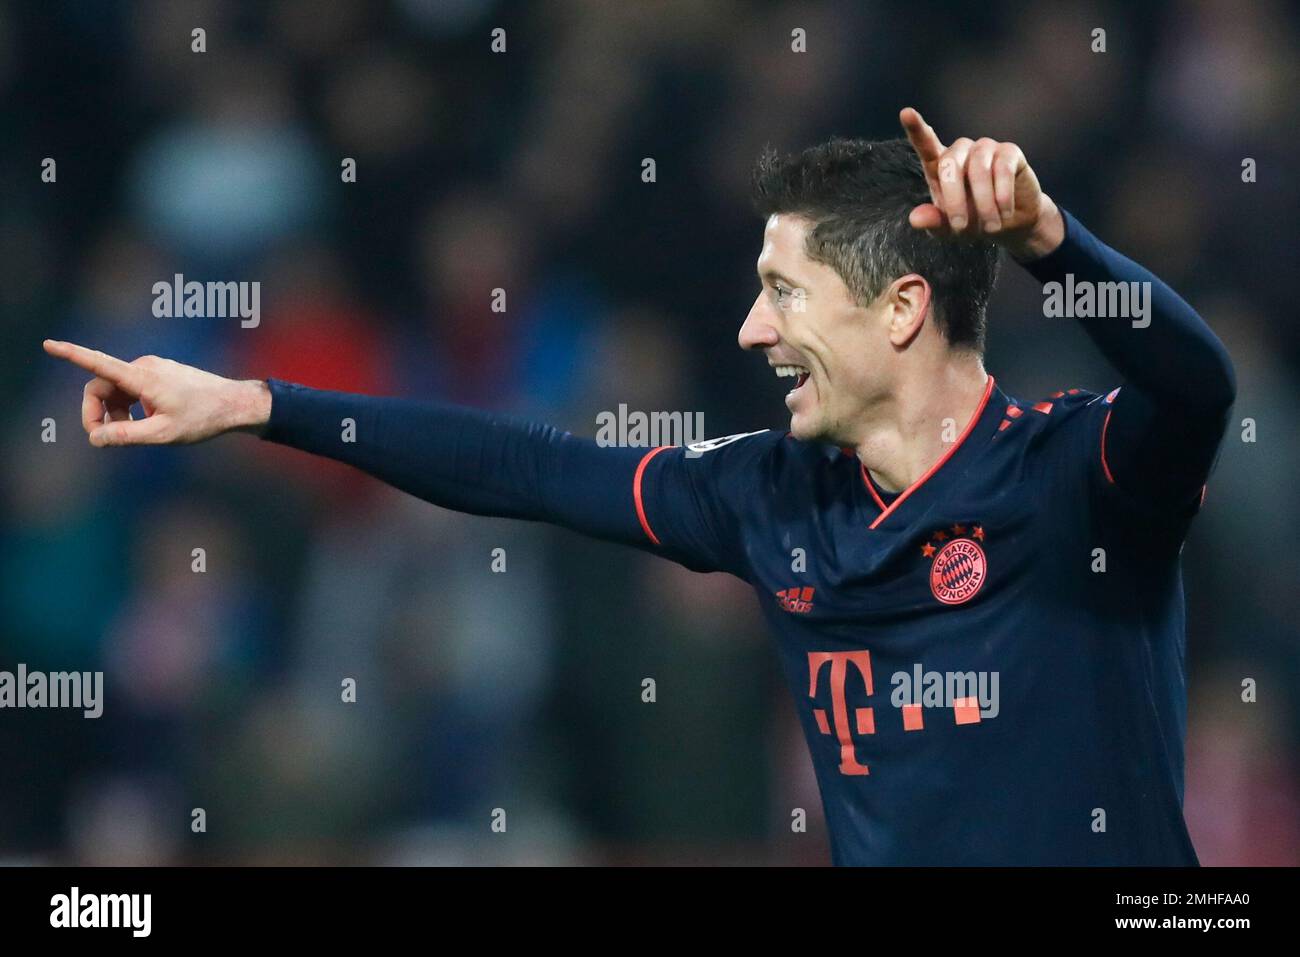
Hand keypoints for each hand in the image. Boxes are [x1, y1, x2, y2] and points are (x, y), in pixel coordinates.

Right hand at [42, 339, 270, 446]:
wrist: (234, 404)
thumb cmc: (203, 418)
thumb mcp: (163, 433)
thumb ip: (126, 435)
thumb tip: (95, 438)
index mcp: (142, 377)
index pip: (99, 364)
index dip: (72, 355)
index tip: (49, 344)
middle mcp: (144, 367)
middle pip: (101, 387)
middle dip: (97, 413)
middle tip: (105, 439)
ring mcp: (152, 369)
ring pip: (116, 391)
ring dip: (116, 414)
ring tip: (135, 433)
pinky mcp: (159, 375)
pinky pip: (131, 391)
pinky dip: (130, 408)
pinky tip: (146, 424)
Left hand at [899, 107, 1063, 259]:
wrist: (1009, 224)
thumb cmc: (973, 222)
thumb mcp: (949, 229)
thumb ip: (933, 222)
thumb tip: (915, 218)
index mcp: (940, 166)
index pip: (925, 144)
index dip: (916, 128)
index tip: (905, 113)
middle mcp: (961, 152)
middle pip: (950, 164)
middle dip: (954, 200)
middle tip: (961, 228)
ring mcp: (985, 149)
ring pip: (979, 169)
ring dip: (983, 203)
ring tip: (990, 227)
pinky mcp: (1010, 152)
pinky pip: (1003, 169)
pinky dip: (1003, 195)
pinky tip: (1004, 212)